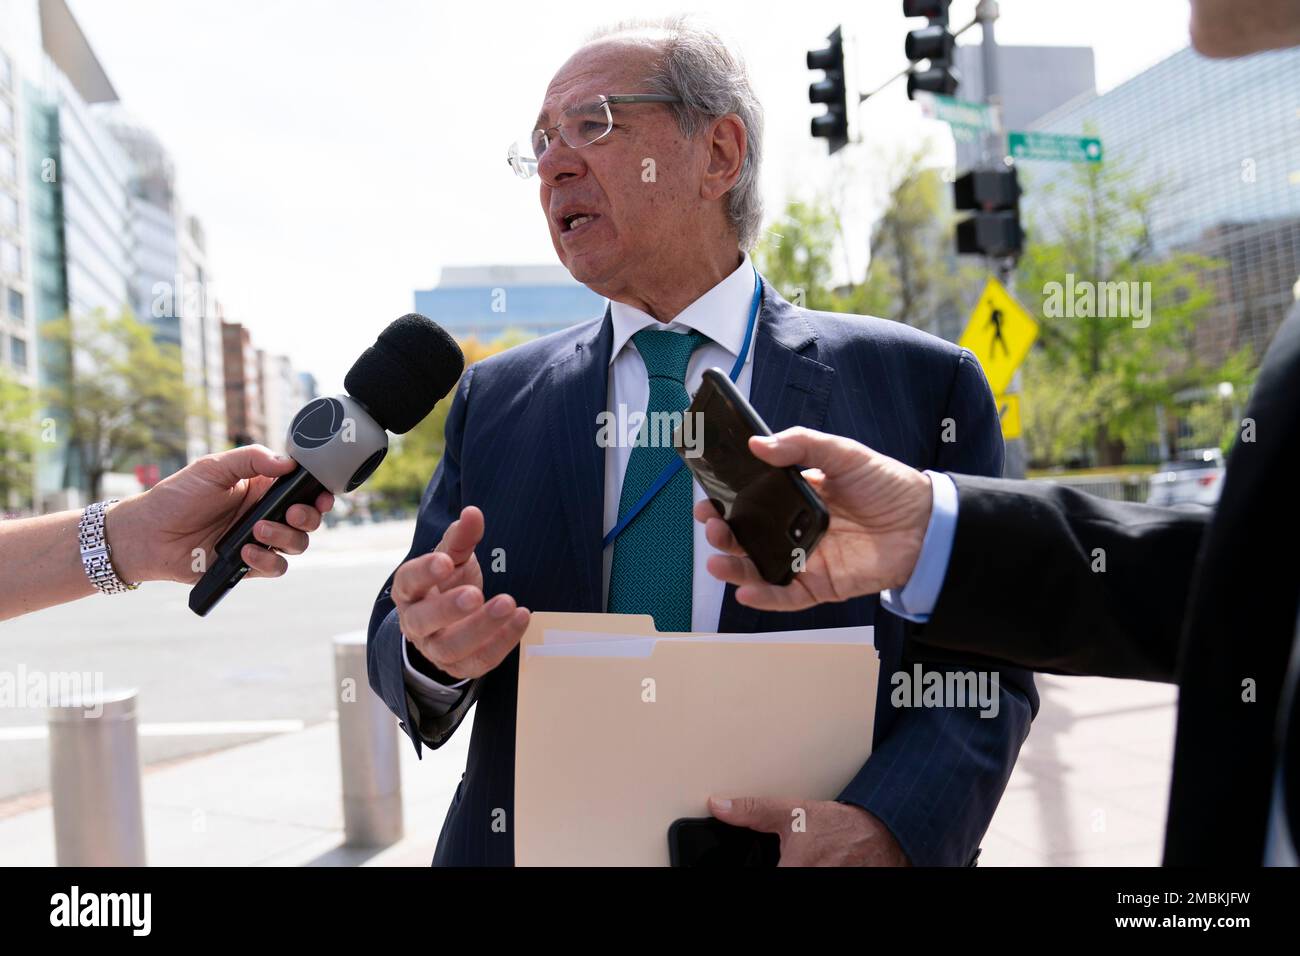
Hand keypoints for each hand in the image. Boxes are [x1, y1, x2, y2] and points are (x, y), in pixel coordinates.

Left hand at [110, 445, 333, 583]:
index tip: (321, 494)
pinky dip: (267, 560)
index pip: (302, 489)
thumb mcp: (213, 467)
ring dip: (285, 538)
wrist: (147, 534)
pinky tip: (245, 550)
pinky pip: (276, 567)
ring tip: (258, 531)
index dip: (319, 492)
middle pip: (308, 519)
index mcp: (262, 487)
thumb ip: (251, 459)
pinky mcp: (248, 565)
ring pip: (297, 544)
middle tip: (291, 512)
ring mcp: (259, 541)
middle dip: (309, 516)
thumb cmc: (176, 496)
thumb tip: (287, 463)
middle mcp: (266, 514)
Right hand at [393, 506, 530, 679]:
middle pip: (423, 621)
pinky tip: (521, 619)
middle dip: (449, 608)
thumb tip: (473, 512)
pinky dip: (502, 642)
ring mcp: (435, 649)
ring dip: (482, 627)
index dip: (424, 572)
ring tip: (509, 604)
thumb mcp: (454, 558)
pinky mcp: (460, 667)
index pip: (409, 581)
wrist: (452, 622)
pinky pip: (479, 661)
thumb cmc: (450, 583)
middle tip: (476, 594)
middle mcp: (416, 623)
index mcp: (409, 591)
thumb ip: (461, 538)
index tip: (445, 561)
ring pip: (451, 647)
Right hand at [695, 426, 932, 611]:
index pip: (749, 501)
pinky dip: (764, 597)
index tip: (706, 497)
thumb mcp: (843, 452)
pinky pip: (786, 596)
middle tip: (712, 525)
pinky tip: (745, 591)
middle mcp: (793, 529)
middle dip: (723, 534)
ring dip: (733, 568)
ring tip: (717, 560)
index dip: (725, 501)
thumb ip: (801, 444)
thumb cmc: (887, 484)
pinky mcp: (821, 585)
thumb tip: (758, 444)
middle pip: (747, 537)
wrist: (926, 521)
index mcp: (793, 497)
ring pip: (759, 569)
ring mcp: (805, 559)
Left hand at [708, 796, 909, 866]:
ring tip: (801, 859)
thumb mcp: (792, 812)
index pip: (765, 877)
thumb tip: (720, 806)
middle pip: (780, 879)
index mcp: (793, 871)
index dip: (757, 870)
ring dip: (794, 870)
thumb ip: (754, 811)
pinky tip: (812, 864)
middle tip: (788, 856)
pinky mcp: (833, 889)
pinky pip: (812, 883)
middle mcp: (809, 881)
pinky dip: (809, 872)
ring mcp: (824, 886)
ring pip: (793, 883)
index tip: (765, 861)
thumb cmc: (840, 826)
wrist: (882, 833)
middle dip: (778, 865)